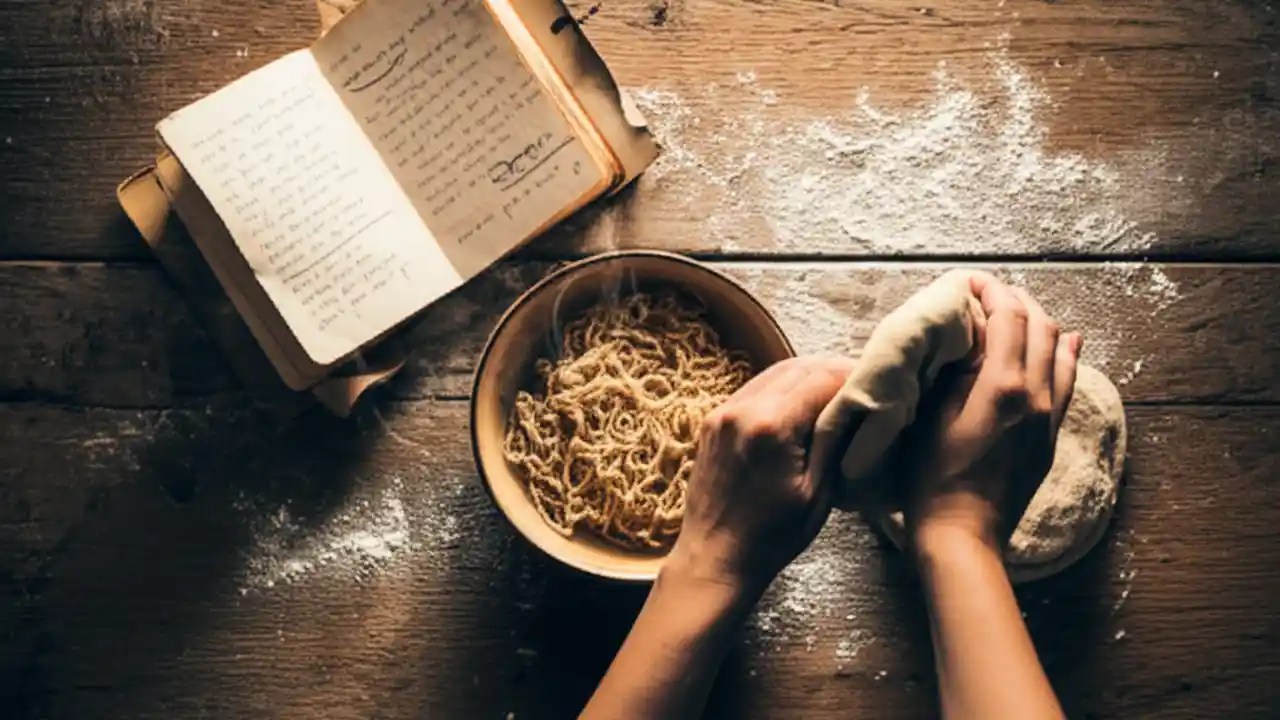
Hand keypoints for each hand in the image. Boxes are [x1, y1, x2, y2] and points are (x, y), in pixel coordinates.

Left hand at [668, 355, 854, 597]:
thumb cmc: (770, 537)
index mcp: (770, 426)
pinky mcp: (713, 422)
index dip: (851, 375)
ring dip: (806, 375)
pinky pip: (753, 390)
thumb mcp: (817, 493)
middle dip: (831, 369)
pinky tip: (800, 404)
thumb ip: (834, 441)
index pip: (820, 379)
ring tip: (835, 389)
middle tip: (859, 380)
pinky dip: (781, 389)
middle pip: (797, 368)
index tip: (874, 380)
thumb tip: (858, 407)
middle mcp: (742, 410)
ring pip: (773, 374)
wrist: (714, 557)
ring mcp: (722, 414)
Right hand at [902, 276, 1081, 558]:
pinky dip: (1064, 355)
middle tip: (991, 293)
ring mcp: (1048, 419)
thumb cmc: (930, 478)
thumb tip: (968, 338)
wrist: (961, 534)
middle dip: (1018, 301)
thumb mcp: (930, 414)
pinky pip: (1067, 383)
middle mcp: (1036, 397)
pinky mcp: (1049, 438)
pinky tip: (1065, 345)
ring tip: (1021, 314)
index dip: (991, 291)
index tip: (972, 282)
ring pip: (1060, 352)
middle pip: (1041, 327)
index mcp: (1003, 386)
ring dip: (1042, 325)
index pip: (1008, 318)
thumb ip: (954, 371)